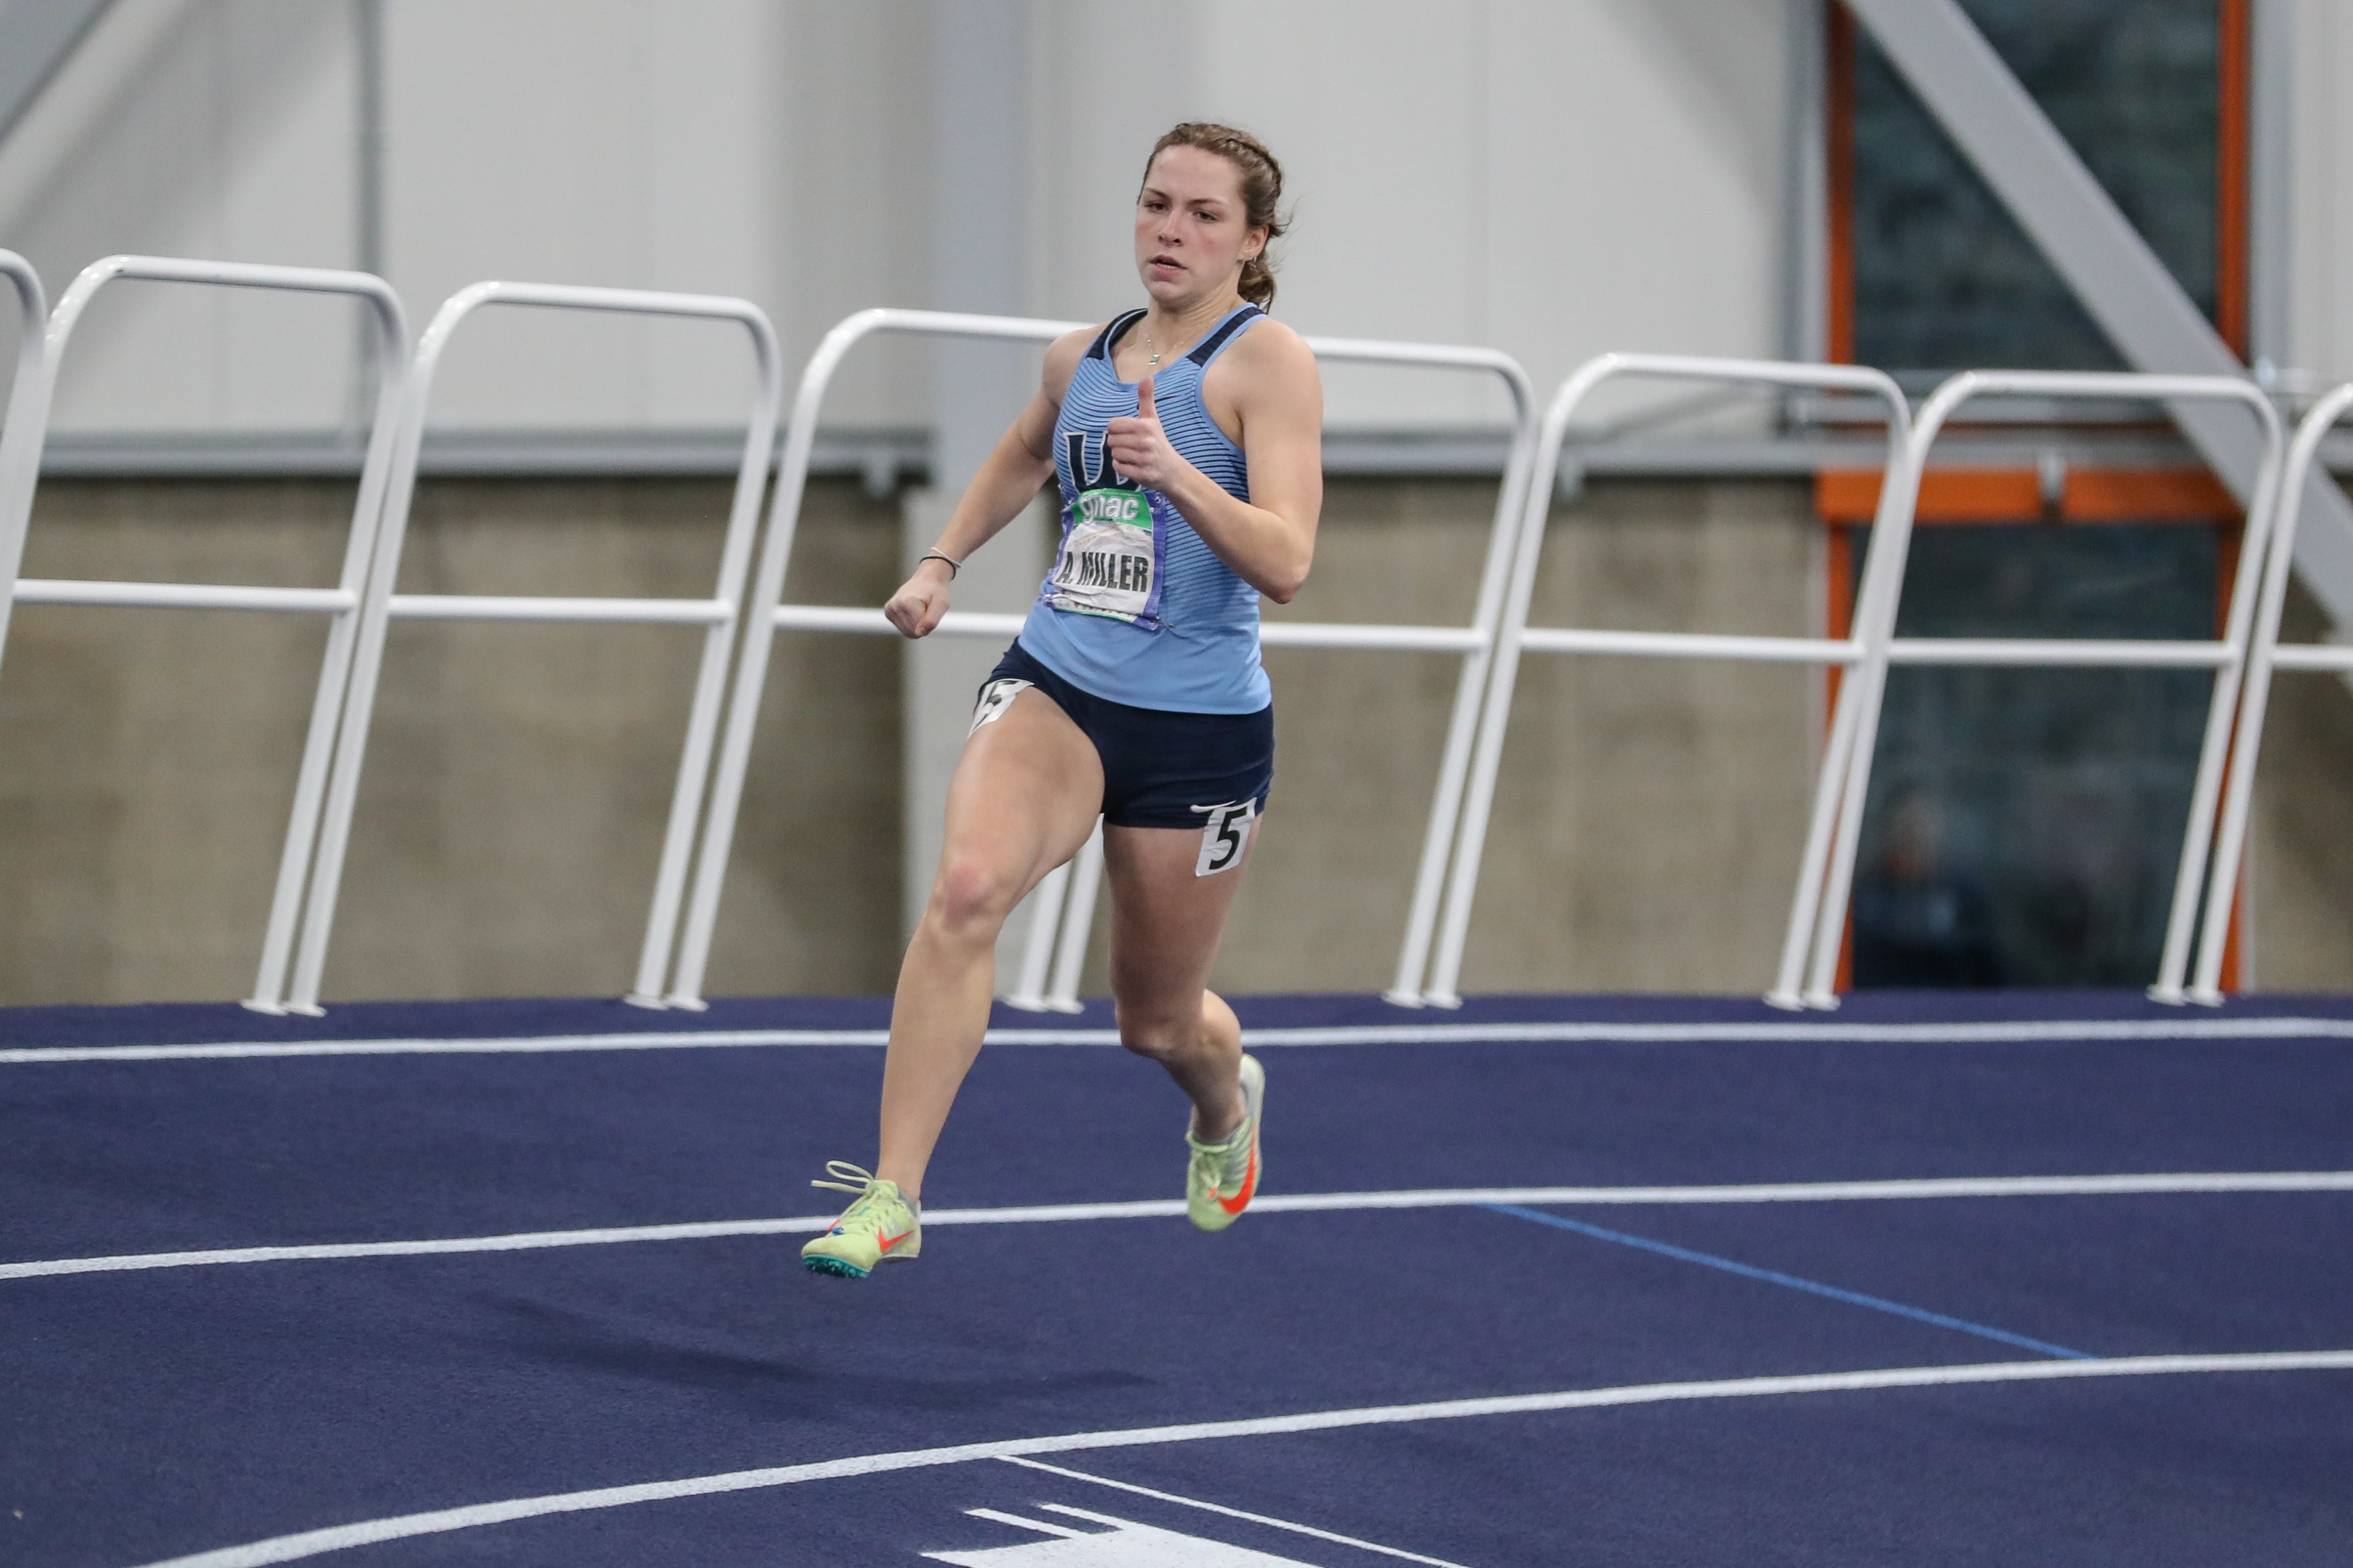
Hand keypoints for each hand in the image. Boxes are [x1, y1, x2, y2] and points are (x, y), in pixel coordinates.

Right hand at [884, 557, 953, 637]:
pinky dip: (911, 623)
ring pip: (907, 632)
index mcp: (907, 603)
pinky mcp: (888, 612)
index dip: (928, 624)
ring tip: (920, 609)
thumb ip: (932, 620)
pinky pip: (903, 628)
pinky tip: (913, 610)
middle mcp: (895, 606)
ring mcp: (889, 609)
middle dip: (922, 625)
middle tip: (926, 610)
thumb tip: (920, 633)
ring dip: (917, 624)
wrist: (927, 578)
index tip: (931, 609)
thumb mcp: (942, 604)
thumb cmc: (936, 591)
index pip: (918, 631)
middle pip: (912, 633)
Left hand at [1103, 374, 1182, 488]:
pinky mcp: (1141, 474)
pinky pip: (1118, 468)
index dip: (1116, 430)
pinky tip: (1132, 466)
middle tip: (1131, 446)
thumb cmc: (1158, 442)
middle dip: (1118, 444)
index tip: (1127, 433)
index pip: (1112, 425)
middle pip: (1111, 441)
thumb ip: (1146, 398)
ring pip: (1114, 455)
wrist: (1172, 470)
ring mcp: (1143, 459)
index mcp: (1144, 426)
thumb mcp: (1152, 419)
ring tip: (1133, 456)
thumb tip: (1147, 377)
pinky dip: (1122, 468)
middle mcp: (1144, 442)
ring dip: (1120, 456)